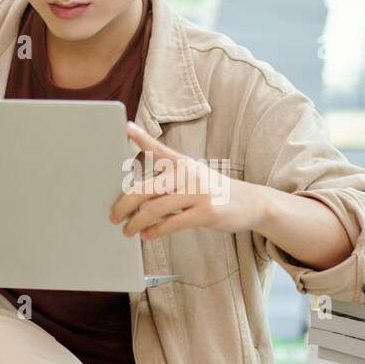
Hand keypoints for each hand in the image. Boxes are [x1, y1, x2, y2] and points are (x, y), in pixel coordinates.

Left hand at [109, 121, 263, 239]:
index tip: (127, 128)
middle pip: (146, 188)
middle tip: (113, 216)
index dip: (141, 138)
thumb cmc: (215, 192)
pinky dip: (155, 232)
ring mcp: (197, 192)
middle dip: (124, 204)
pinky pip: (171, 223)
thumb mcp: (195, 177)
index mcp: (184, 163)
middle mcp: (188, 174)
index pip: (158, 149)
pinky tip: (147, 235)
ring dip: (137, 223)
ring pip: (155, 208)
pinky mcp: (206, 212)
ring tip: (128, 230)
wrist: (251, 202)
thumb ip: (170, 182)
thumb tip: (139, 200)